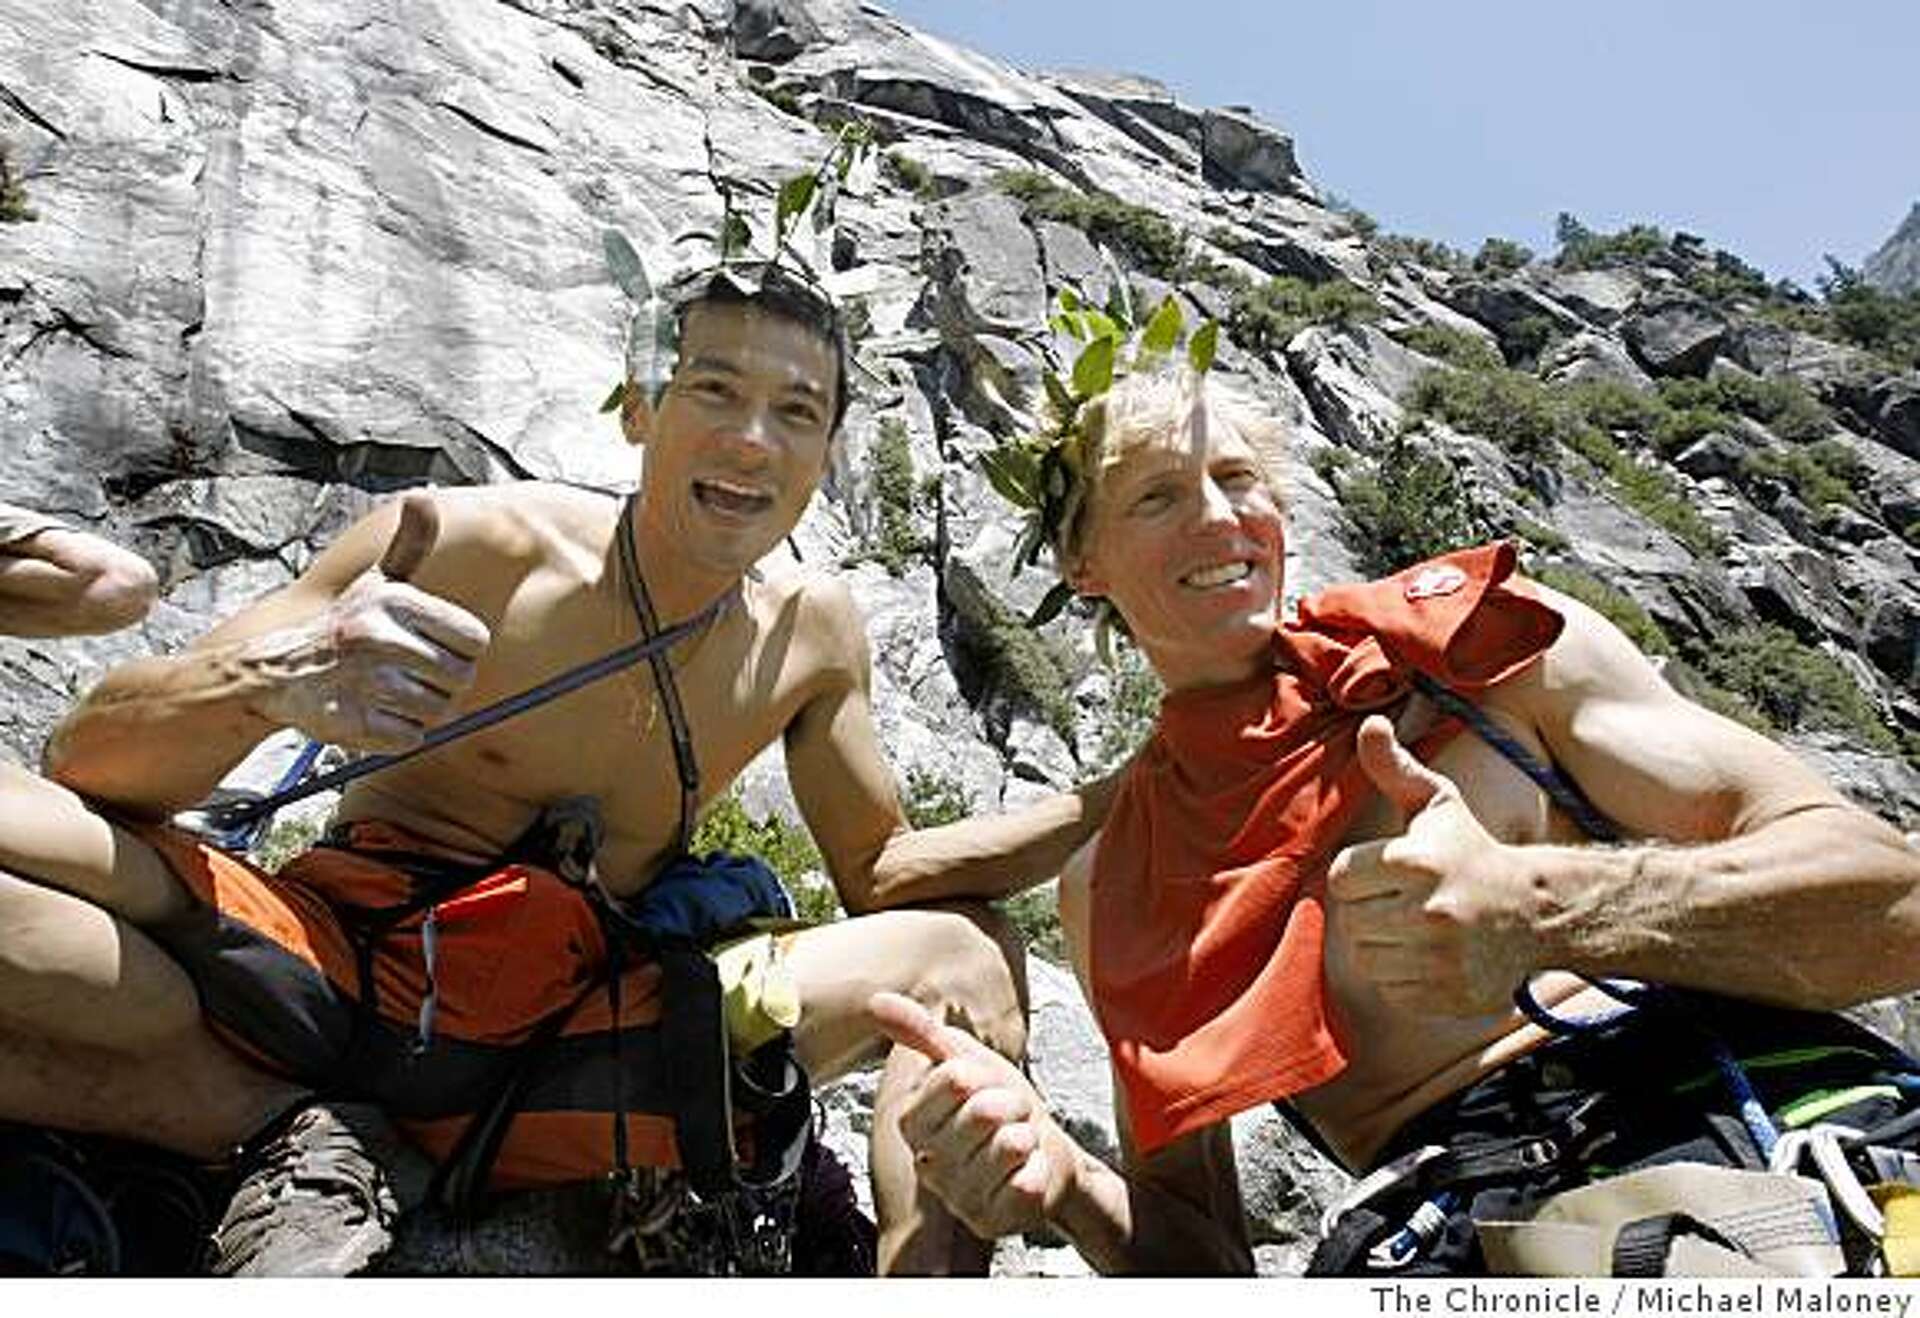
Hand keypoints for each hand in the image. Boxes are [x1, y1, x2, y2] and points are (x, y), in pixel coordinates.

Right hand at [252, 494, 490, 751]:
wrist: (277, 668)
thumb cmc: (347, 621)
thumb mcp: (378, 579)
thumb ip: (410, 543)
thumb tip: (423, 497)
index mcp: (395, 601)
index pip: (474, 639)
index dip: (461, 649)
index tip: (433, 646)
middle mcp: (378, 637)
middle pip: (460, 679)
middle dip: (443, 683)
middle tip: (408, 674)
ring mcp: (364, 681)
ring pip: (439, 712)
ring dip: (422, 710)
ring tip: (389, 692)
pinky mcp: (351, 722)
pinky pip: (410, 738)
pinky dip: (399, 734)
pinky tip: (375, 714)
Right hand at [869, 991, 1075, 1239]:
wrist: (1042, 1151)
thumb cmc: (1000, 1106)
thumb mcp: (965, 1059)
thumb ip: (922, 1034)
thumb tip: (877, 1001)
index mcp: (913, 1120)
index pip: (954, 1080)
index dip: (982, 1075)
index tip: (983, 1084)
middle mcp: (927, 1162)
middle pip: (984, 1114)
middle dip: (1011, 1105)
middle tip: (1008, 1114)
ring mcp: (957, 1197)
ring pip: (1007, 1149)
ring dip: (1026, 1137)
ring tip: (1018, 1142)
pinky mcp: (989, 1222)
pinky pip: (1025, 1187)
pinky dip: (1038, 1171)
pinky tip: (1027, 1171)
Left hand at [1326, 715, 1541, 1014]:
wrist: (1537, 912)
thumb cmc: (1472, 852)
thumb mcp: (1438, 804)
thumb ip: (1395, 768)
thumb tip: (1369, 722)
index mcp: (1413, 861)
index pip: (1341, 878)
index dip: (1359, 876)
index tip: (1388, 873)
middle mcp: (1426, 911)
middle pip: (1351, 921)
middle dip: (1372, 911)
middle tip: (1406, 901)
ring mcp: (1438, 958)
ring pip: (1368, 958)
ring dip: (1386, 946)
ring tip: (1418, 928)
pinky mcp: (1446, 995)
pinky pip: (1393, 992)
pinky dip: (1405, 979)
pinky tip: (1432, 957)